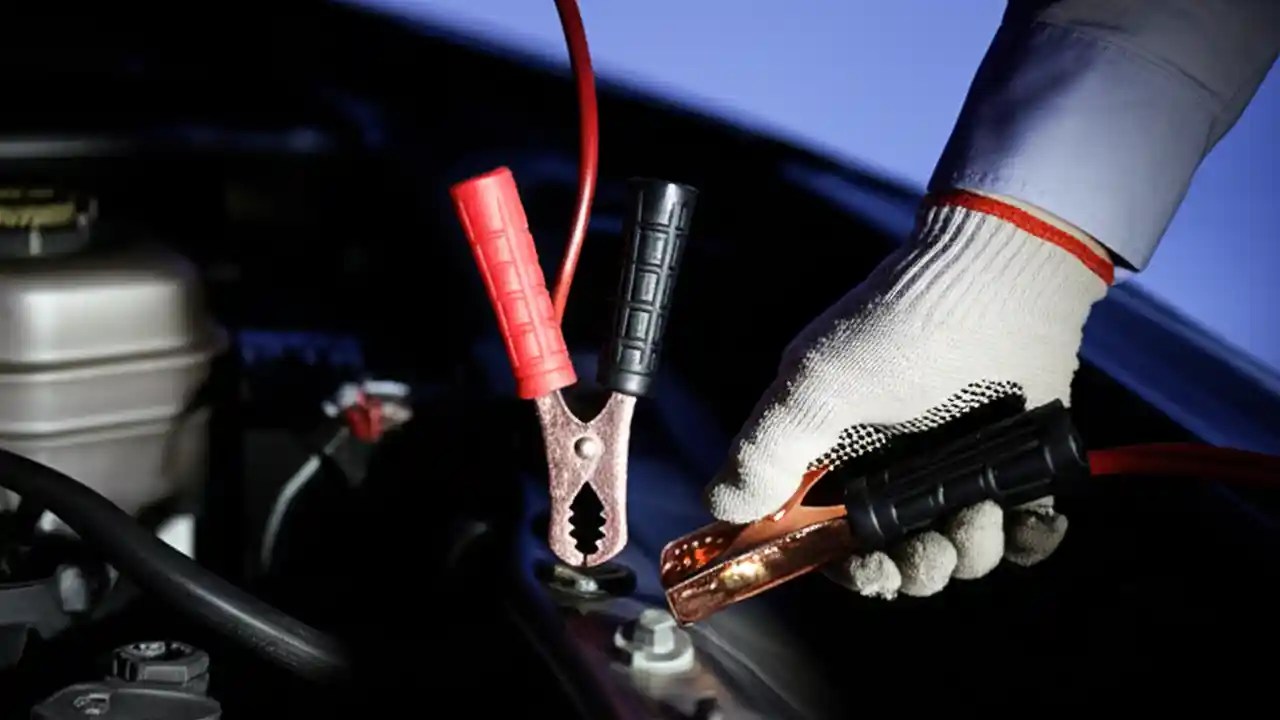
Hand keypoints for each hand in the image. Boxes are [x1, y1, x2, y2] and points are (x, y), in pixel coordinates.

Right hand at [704, 191, 1110, 598]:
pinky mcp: (1014, 467)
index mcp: (836, 458)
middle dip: (916, 568)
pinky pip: (1024, 532)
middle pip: (899, 559)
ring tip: (981, 507)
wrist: (998, 283)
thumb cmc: (899, 329)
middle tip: (930, 549)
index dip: (846, 568)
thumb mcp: (814, 387)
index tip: (867, 570)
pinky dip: (1030, 539)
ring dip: (974, 548)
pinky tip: (1033, 518)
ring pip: (961, 552)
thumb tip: (722, 508)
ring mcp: (955, 471)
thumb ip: (764, 452)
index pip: (828, 541)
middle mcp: (893, 471)